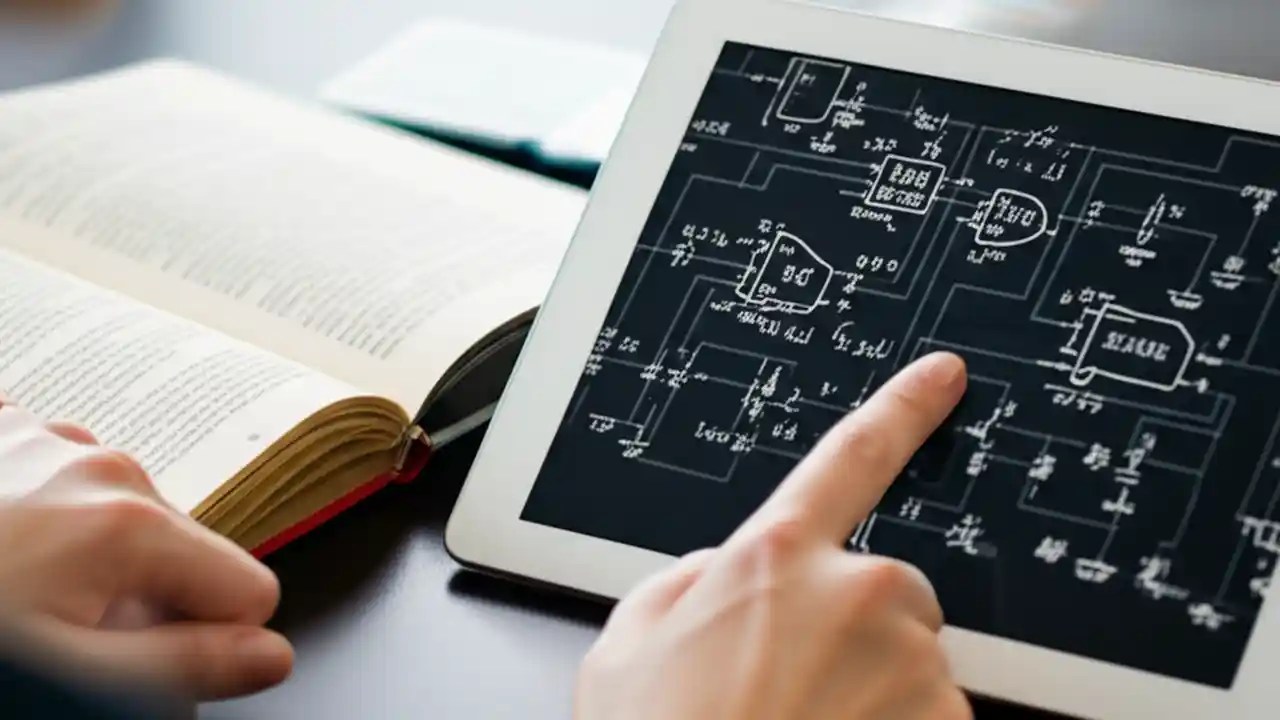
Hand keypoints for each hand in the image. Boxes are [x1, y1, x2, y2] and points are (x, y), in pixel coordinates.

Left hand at [0, 396, 292, 704]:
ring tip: (19, 590)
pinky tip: (0, 546)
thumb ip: (185, 667)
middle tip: (63, 631)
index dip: (207, 639)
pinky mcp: (3, 430)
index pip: (250, 592)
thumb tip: (269, 655)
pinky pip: (66, 476)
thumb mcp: (72, 678)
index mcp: (129, 525)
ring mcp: (47, 438)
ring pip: (126, 511)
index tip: (141, 658)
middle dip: (147, 596)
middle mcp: (100, 464)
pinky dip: (47, 514)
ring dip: (96, 556)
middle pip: (187, 549)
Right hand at [576, 352, 970, 719]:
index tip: (945, 376)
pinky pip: (930, 718)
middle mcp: (855, 598)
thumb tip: (726, 572)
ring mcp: (909, 668)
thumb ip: (688, 580)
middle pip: (888, 587)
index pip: (852, 457)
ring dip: (869, 690)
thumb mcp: (626, 642)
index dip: (904, 406)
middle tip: (789, 683)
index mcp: (775, 559)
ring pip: (907, 662)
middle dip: (854, 625)